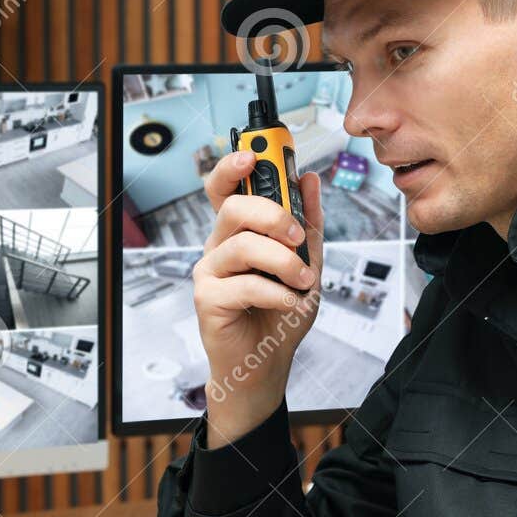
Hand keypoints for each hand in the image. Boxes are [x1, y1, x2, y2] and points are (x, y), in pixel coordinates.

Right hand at [191, 150, 325, 448]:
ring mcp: (210, 270)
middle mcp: (219, 245)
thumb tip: (310, 180)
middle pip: (233, 207)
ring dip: (283, 261)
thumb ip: (307, 224)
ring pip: (242, 245)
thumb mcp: (307, 264)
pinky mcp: (207, 298)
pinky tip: (287, 303)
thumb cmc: (279, 315)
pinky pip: (244, 283)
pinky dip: (276, 292)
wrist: (265, 363)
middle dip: (272, 214)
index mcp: (239, 231)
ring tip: (302, 280)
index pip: (226, 187)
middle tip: (296, 236)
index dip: (234, 165)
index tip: (253, 154)